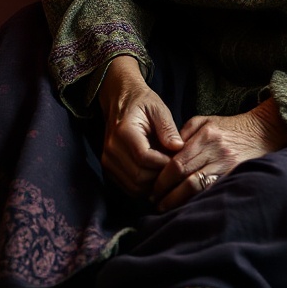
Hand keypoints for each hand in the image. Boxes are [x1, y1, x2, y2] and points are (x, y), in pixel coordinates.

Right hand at [98, 56, 183, 198]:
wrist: (119, 100)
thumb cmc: (141, 103)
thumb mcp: (158, 108)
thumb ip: (168, 128)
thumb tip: (178, 147)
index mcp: (123, 131)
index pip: (145, 158)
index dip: (164, 163)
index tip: (178, 159)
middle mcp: (111, 149)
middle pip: (139, 176)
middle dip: (160, 176)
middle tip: (174, 167)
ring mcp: (107, 160)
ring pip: (134, 186)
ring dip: (153, 184)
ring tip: (165, 170)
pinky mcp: (108, 169)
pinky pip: (128, 188)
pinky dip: (144, 187)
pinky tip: (155, 174)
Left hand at [152, 99, 286, 210]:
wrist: (261, 132)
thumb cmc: (228, 128)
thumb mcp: (205, 121)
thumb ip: (184, 134)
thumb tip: (164, 153)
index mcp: (206, 136)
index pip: (177, 161)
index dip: (162, 178)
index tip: (152, 188)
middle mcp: (216, 151)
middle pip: (184, 176)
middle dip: (166, 192)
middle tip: (154, 201)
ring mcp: (227, 165)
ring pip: (197, 188)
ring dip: (178, 201)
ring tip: (166, 207)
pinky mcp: (235, 176)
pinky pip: (212, 192)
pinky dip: (197, 201)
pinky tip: (187, 207)